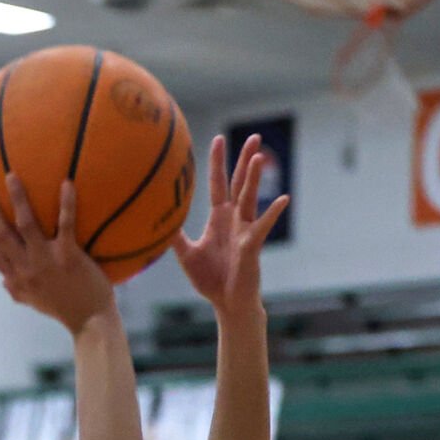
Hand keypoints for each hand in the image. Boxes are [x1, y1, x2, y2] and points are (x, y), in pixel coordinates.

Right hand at [0, 175, 115, 334]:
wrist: (89, 321)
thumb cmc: (62, 308)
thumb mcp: (32, 302)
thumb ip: (16, 290)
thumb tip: (3, 280)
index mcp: (15, 278)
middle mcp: (25, 269)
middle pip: (1, 235)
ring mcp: (46, 263)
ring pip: (26, 226)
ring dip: (18, 200)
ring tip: (11, 176)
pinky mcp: (69, 258)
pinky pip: (66, 226)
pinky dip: (66, 204)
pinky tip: (66, 183)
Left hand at [172, 134, 289, 316]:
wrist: (226, 303)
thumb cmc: (209, 279)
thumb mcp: (186, 254)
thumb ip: (175, 235)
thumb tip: (157, 219)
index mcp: (219, 218)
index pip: (218, 183)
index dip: (218, 162)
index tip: (219, 139)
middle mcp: (234, 219)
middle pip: (240, 183)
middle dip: (245, 160)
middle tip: (254, 136)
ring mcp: (245, 230)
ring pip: (250, 198)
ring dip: (254, 178)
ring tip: (258, 157)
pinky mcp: (252, 246)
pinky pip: (263, 226)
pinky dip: (272, 213)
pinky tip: (282, 199)